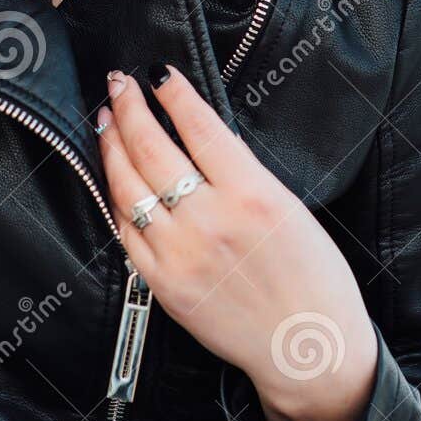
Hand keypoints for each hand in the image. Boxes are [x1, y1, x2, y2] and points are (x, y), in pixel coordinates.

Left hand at [95, 64, 378, 420]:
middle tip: (118, 84)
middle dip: (129, 108)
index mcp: (252, 194)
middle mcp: (210, 221)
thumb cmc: (313, 278)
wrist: (307, 349)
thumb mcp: (290, 208)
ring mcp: (180, 254)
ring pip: (128, 186)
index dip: (172, 92)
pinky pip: (125, 231)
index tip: (157, 71)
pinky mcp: (162, 284)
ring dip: (112, 146)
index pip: (198, 125)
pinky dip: (116, 198)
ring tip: (107, 120)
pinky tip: (113, 178)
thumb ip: (244, 172)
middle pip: (152, 148)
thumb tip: (205, 134)